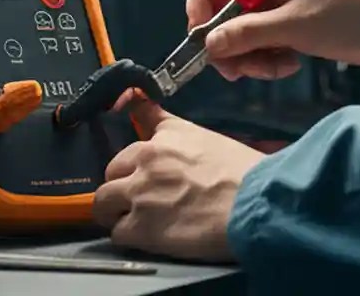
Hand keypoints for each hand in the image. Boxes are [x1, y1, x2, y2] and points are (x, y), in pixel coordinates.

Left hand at [93, 97, 263, 261]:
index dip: (134, 143)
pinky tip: (147, 238)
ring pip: (103, 202)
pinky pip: (117, 232)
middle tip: (140, 198)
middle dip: (123, 184)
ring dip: (116, 211)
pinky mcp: (140, 226)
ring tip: (134, 221)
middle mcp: (146, 158)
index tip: (132, 149)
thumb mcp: (213, 139)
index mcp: (167, 135)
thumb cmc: (246, 174)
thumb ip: (182, 134)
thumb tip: (167, 129)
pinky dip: (128, 236)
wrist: (256, 205)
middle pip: (112, 170)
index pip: (136, 121)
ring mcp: (139, 193)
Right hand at [186, 0, 359, 80]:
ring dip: (249, 55)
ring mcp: (275, 0)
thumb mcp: (293, 26)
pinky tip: (289, 64)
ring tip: (274, 68)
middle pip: (220, 7)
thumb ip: (247, 34)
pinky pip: (259, 41)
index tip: (203, 37)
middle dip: (227, 41)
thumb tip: (209, 44)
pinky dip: (266, 57)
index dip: (198, 3)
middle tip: (235, 70)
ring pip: (238, 30)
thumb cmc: (348, 15)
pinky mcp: (286, 21)